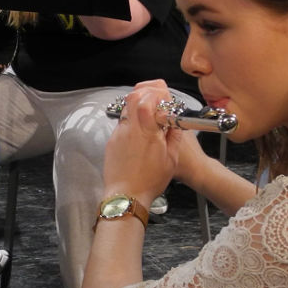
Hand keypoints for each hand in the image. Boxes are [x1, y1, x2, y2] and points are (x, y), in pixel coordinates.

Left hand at [101, 83, 177, 203]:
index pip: (146, 99)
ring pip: (126, 107)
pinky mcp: (112, 141)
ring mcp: (119, 134)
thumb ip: (174, 135)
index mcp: (148, 132)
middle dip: (145, 91)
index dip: (155, 92)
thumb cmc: (149, 181)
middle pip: (132, 96)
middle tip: (155, 99)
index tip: (163, 99)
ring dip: (137, 105)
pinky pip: (122, 123)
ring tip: (148, 116)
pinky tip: (139, 133)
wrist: (127, 195)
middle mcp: (131, 129)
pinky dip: (131, 121)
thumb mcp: (172, 159)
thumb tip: (174, 120)